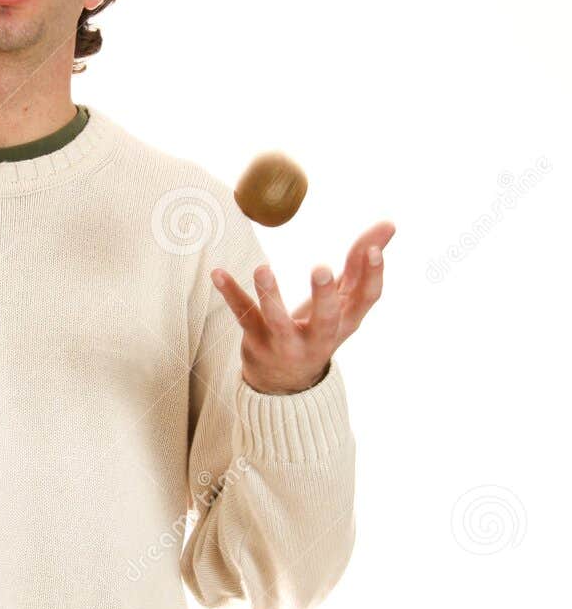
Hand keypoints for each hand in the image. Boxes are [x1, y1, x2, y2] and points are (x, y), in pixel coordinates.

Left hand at [211, 220, 395, 394]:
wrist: (285, 384)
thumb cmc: (318, 328)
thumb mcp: (343, 302)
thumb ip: (361, 263)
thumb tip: (390, 224)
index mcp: (345, 323)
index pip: (366, 300)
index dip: (372, 276)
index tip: (373, 249)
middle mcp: (318, 337)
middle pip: (325, 319)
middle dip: (324, 296)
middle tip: (322, 270)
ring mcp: (285, 343)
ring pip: (277, 321)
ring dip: (269, 295)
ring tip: (262, 269)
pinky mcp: (256, 342)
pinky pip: (243, 315)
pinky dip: (230, 293)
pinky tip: (217, 272)